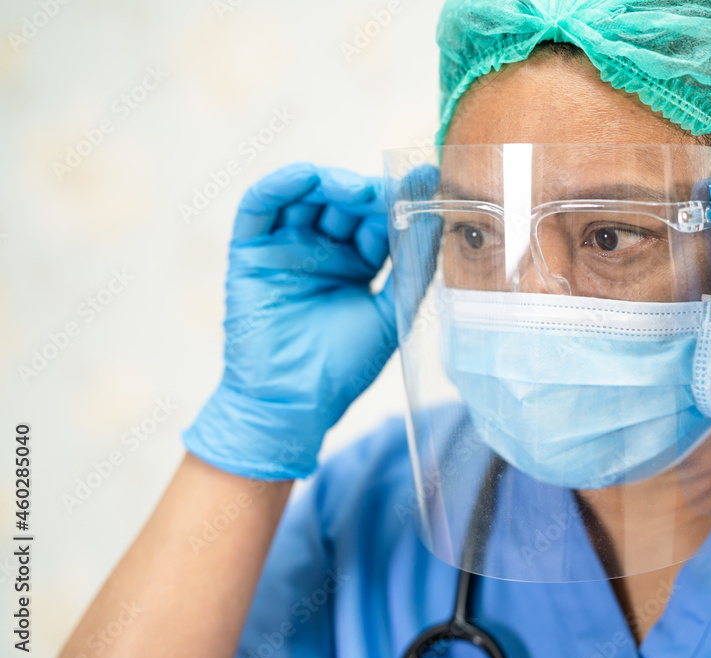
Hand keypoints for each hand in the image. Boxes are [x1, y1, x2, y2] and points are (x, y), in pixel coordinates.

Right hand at [183, 163, 394, 478]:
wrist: (293, 405)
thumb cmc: (343, 367)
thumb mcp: (391, 310)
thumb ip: (414, 263)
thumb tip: (437, 211)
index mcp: (354, 264)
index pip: (376, 220)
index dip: (397, 202)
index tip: (423, 182)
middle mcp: (318, 251)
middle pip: (342, 203)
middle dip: (366, 192)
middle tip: (387, 192)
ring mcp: (284, 249)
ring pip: (304, 197)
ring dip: (329, 183)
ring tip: (355, 190)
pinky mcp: (250, 252)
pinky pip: (260, 207)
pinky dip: (281, 184)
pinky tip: (308, 177)